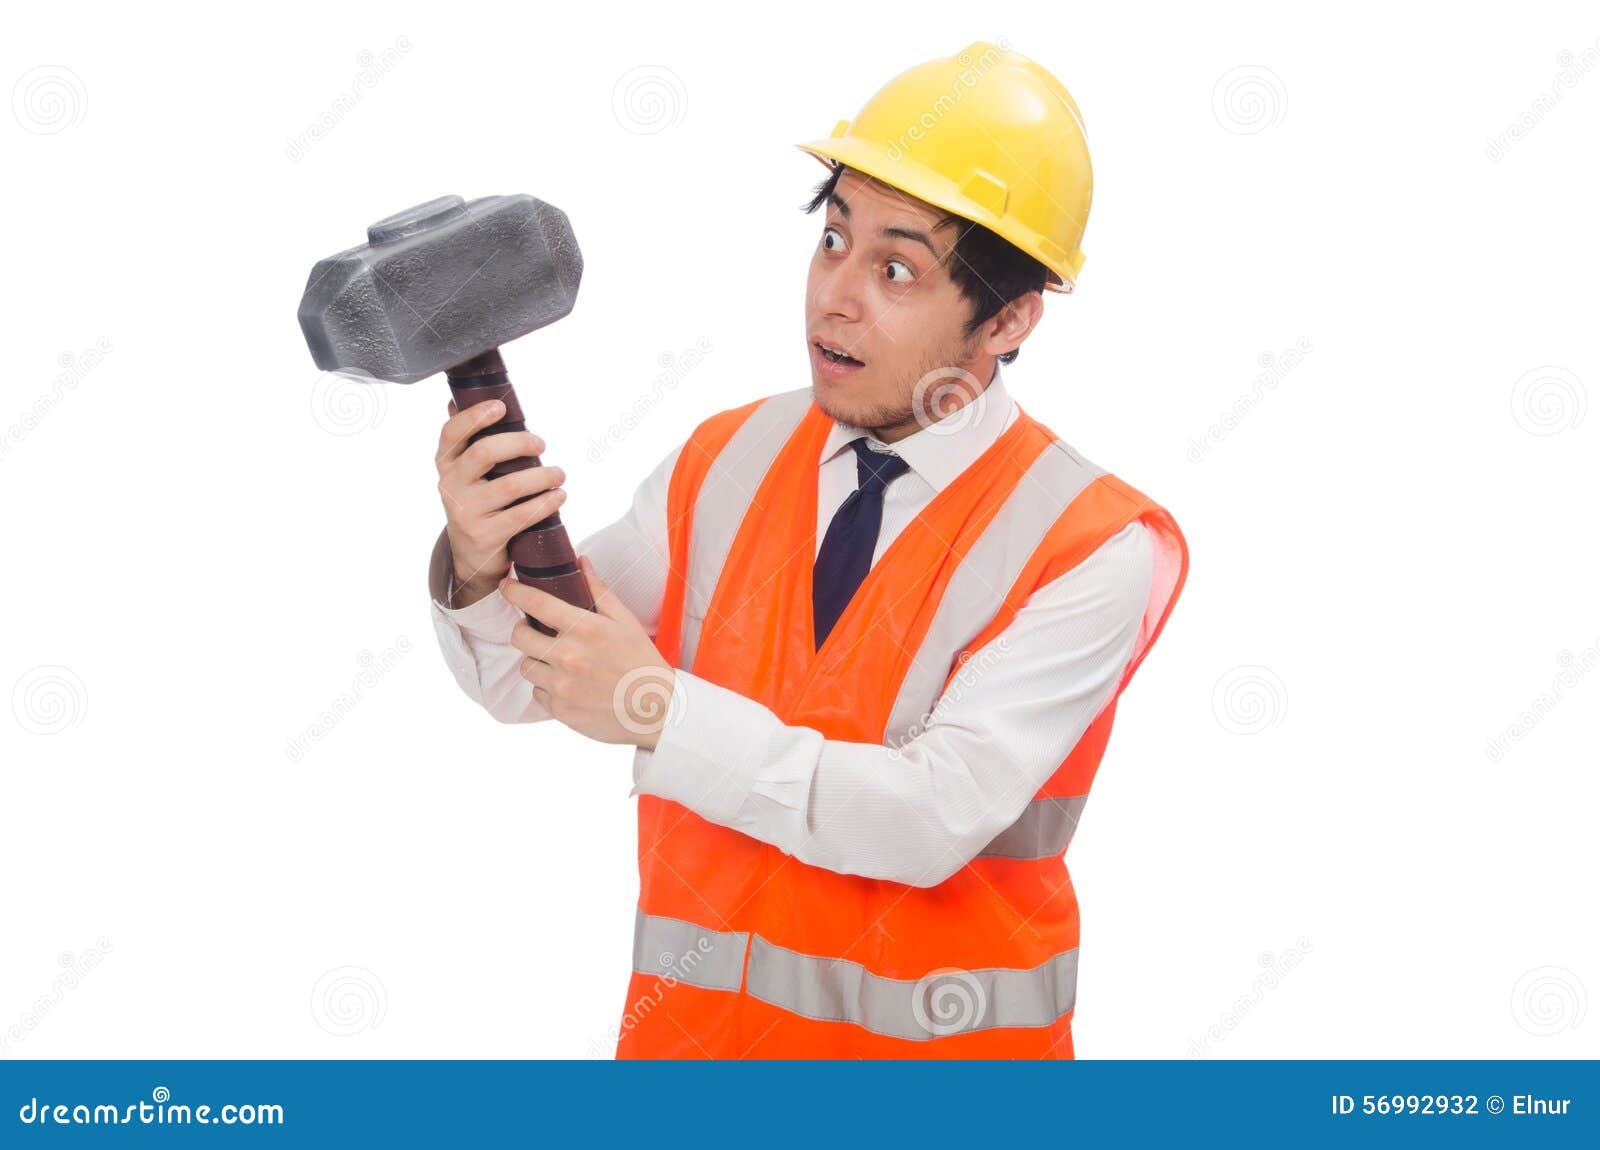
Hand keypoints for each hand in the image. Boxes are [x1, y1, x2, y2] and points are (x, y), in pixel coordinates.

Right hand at [435, 398, 566, 603]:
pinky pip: (521, 515)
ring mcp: (466, 512)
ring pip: (509, 485)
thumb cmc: (477, 502)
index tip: (501, 406)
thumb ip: (468, 440)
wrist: (472, 556)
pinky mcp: (485, 535)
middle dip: (520, 443)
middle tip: (542, 445)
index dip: (475, 415)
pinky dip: (546, 503)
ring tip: (559, 475)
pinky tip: (559, 497)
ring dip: (542, 476)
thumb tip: (460, 398)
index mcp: (446, 463)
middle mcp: (450, 485)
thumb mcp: (466, 472)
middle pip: (484, 452)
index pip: (452, 432)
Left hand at [502, 556, 676, 748]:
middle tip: (536, 631)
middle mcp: (568, 656)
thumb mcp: (626, 621)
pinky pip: (537, 693)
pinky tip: (568, 685)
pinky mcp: (560, 709)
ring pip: (526, 667)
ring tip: (557, 662)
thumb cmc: (642, 662)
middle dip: (524, 630)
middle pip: (519, 637)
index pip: (536, 603)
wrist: (658, 710)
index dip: (515, 591)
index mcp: (585, 629)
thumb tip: (580, 563)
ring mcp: (562, 686)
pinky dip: (547, 687)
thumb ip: (599, 591)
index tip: (507, 587)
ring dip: (536, 661)